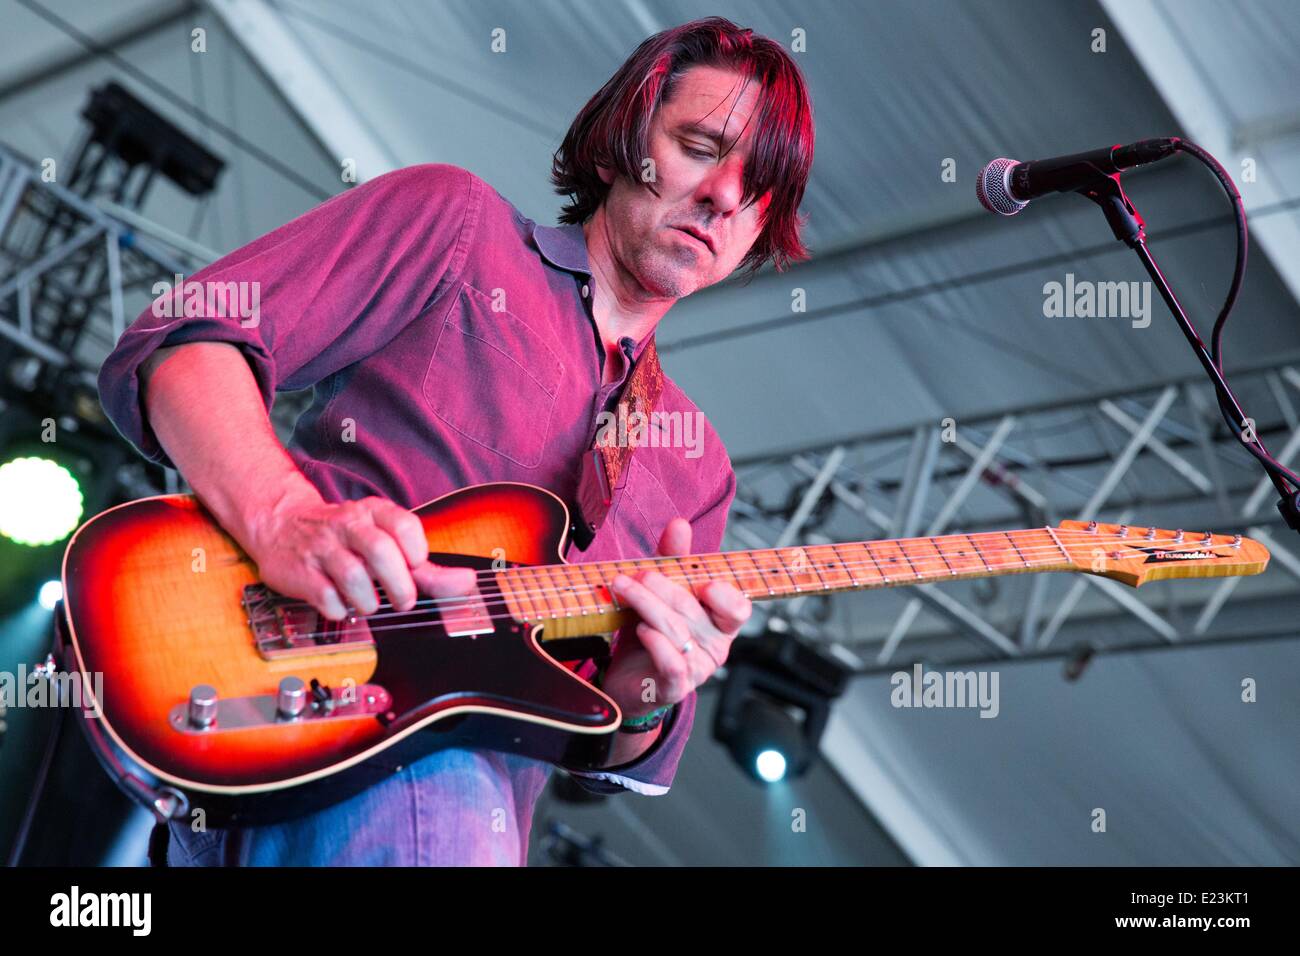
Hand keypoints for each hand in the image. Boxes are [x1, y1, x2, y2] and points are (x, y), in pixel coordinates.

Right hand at [246, 491, 476, 620]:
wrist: (281, 526)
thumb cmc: (348, 541)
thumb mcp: (388, 545)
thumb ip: (428, 570)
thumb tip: (468, 584)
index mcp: (373, 512)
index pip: (404, 525)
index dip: (416, 553)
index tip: (416, 567)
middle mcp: (348, 524)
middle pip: (381, 551)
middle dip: (400, 585)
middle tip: (403, 600)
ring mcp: (322, 547)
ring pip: (353, 576)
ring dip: (369, 601)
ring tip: (369, 604)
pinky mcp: (300, 571)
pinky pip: (326, 597)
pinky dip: (340, 609)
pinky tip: (342, 605)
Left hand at [600, 517, 752, 717]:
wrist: (628, 677)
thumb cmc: (652, 630)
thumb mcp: (662, 591)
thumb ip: (673, 560)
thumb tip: (679, 524)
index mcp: (721, 622)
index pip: (738, 608)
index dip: (723, 595)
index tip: (701, 581)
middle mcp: (714, 647)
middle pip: (693, 611)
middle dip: (662, 588)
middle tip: (638, 574)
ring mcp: (697, 670)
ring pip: (676, 632)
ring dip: (646, 605)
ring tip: (623, 589)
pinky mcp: (674, 688)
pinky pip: (672, 665)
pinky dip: (656, 643)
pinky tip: (641, 629)